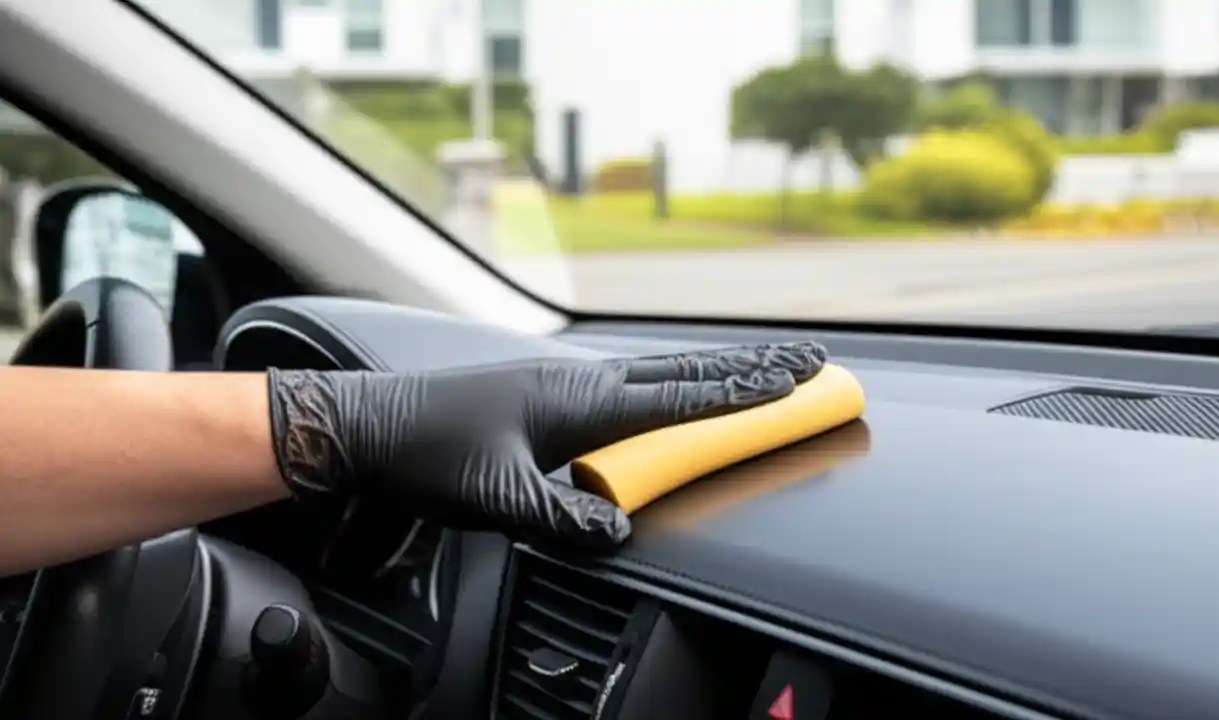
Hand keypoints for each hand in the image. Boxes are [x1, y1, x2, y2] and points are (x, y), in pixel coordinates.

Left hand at [267, 343, 825, 547]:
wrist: (366, 424)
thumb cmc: (426, 453)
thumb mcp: (496, 497)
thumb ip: (562, 516)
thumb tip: (618, 533)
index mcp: (578, 399)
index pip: (678, 398)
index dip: (741, 393)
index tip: (797, 380)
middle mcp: (579, 381)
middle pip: (682, 373)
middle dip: (749, 368)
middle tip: (807, 357)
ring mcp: (561, 383)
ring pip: (656, 374)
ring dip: (712, 372)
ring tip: (758, 368)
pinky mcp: (544, 394)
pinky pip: (625, 386)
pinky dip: (669, 384)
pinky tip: (672, 390)